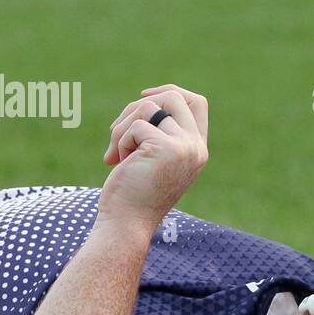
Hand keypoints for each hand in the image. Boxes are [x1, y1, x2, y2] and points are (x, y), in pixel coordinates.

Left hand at [98, 84, 209, 228]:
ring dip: (122, 127)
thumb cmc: (133, 194)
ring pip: (149, 107)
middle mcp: (196, 147)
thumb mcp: (153, 159)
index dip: (170, 91)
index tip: (144, 95)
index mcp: (197, 149)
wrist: (127, 223)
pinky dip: (120, 141)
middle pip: (173, 96)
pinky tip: (119, 163)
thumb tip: (145, 98)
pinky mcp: (166, 148)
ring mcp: (185, 147)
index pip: (197, 103)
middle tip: (117, 131)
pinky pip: (135, 125)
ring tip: (116, 154)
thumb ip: (159, 132)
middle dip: (136, 106)